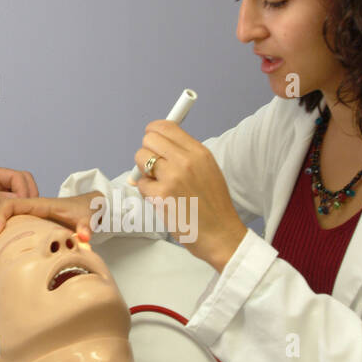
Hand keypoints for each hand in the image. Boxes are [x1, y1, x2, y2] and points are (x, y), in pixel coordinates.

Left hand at [0, 165, 39, 219]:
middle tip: (31, 213)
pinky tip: (19, 222)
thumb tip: (17, 200)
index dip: (25, 191)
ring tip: (28, 219)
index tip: (24, 207)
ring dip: (25, 204)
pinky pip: (11, 205)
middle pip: (23, 183)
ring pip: (20, 194)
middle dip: (30, 196)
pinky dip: (17, 211)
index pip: (18, 177)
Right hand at [0, 193, 98, 253]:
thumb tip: (84, 237)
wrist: (90, 208)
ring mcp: (25, 219)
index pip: (11, 205)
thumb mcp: (89, 217)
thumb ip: (86, 226)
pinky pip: (4, 233)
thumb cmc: (87, 211)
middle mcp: (28, 210)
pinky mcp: (26, 228)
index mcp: (38, 205)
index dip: (1, 217)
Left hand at [136, 120, 246, 271]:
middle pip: (149, 139)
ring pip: (141, 159)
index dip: (153, 132)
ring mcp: (173, 177)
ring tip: (161, 186)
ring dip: (145, 173)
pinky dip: (148, 193)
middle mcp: (186, 161)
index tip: (152, 141)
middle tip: (154, 167)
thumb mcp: (208, 170)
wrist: (221, 234)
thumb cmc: (214, 207)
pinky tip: (164, 201)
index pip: (166, 126)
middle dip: (147, 152)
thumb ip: (185, 155)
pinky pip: (142, 185)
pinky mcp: (162, 196)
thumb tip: (160, 144)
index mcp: (199, 152)